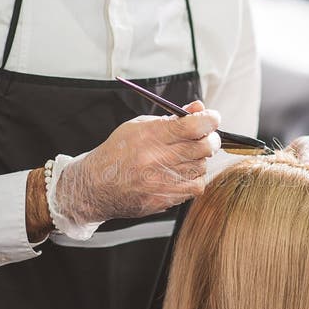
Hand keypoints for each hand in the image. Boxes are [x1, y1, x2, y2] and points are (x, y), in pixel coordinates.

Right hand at [53, 100, 220, 222]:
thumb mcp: (139, 126)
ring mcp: (161, 182)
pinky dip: (195, 178)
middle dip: (210, 139)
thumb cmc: (119, 152)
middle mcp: (156, 159)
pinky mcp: (165, 199)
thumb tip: (199, 108)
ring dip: (200, 159)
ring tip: (184, 156)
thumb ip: (173, 118)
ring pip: (202, 166)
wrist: (96, 186)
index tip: (212, 118)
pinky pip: (196, 186)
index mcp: (149, 136)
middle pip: (204, 147)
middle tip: (205, 137)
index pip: (193, 125)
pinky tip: (182, 173)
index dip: (209, 119)